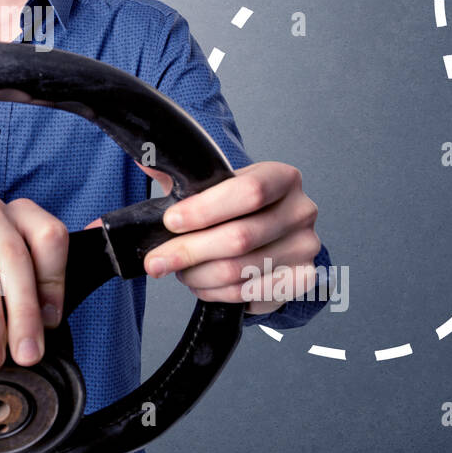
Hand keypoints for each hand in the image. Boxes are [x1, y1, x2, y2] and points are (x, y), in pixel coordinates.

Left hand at [84, 160, 319, 314]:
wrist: (273, 238)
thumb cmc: (238, 208)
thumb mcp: (214, 185)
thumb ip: (182, 174)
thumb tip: (145, 159)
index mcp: (283, 177)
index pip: (249, 191)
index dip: (205, 209)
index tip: (170, 221)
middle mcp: (302, 211)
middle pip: (240, 237)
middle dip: (188, 251)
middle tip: (156, 260)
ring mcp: (306, 248)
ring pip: (238, 270)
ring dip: (197, 274)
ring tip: (178, 270)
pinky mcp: (301, 280)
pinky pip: (247, 293)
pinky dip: (214, 292)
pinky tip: (200, 284)